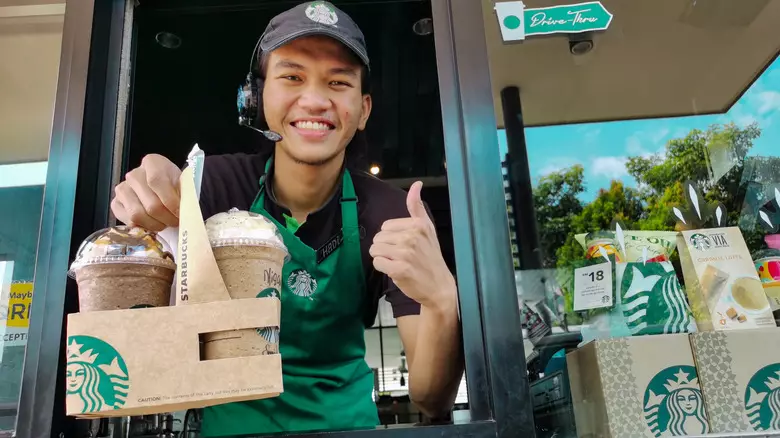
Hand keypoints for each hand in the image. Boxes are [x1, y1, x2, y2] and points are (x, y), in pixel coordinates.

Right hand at [111, 154, 181, 231]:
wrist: (165, 190)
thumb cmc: (175, 187)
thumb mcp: (184, 185)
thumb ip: (185, 194)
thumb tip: (187, 211)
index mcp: (152, 163)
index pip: (156, 181)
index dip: (170, 201)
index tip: (180, 212)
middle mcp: (134, 175)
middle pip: (151, 204)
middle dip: (167, 218)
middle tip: (176, 222)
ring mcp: (123, 189)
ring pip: (138, 214)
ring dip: (156, 224)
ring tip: (165, 223)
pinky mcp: (116, 204)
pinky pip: (129, 222)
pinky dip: (143, 227)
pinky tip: (153, 223)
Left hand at [370, 182, 455, 308]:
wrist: (439, 286)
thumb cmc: (431, 256)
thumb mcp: (427, 228)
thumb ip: (417, 206)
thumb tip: (416, 184)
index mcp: (418, 225)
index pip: (386, 226)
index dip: (392, 237)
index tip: (405, 245)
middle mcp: (411, 237)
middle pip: (378, 238)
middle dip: (386, 248)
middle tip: (402, 256)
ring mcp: (405, 253)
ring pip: (375, 250)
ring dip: (383, 258)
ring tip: (398, 262)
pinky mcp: (399, 269)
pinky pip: (377, 262)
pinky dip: (383, 268)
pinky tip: (396, 271)